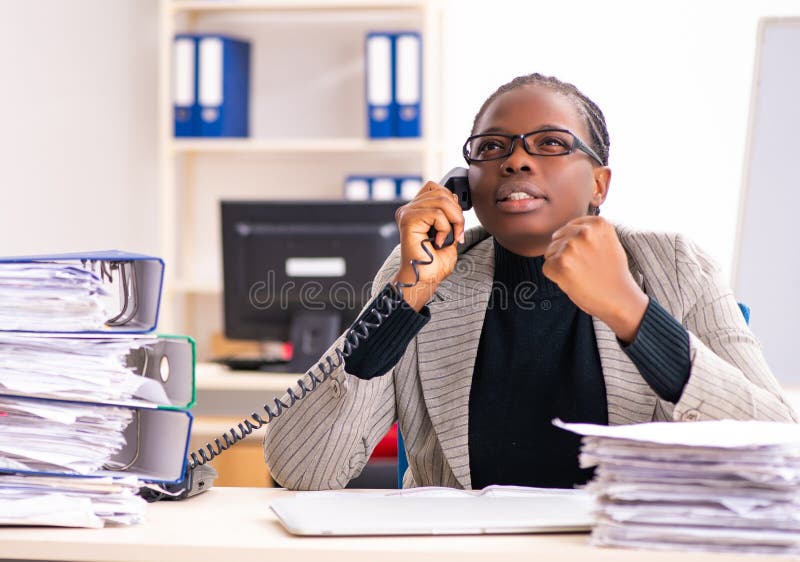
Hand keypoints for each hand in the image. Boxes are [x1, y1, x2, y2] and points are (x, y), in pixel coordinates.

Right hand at [392, 181, 465, 310]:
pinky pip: (437, 213)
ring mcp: (407, 213)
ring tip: (449, 237)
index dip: (451, 201)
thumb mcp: (448, 231)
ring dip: (453, 220)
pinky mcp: (408, 220)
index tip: (455, 224)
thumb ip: (448, 212)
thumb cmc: (434, 261)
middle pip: (441, 192)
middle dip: (456, 212)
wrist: (425, 279)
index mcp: (415, 209)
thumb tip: (453, 197)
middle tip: (457, 233)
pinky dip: (445, 228)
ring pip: (441, 200)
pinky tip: (439, 241)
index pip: (435, 187)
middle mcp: (408, 209)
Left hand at [542, 216, 647, 342]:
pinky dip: (555, 277)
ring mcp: (571, 246)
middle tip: (585, 267)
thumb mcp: (607, 241)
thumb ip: (589, 232)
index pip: (570, 228)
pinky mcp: (560, 262)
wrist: (619, 298)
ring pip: (550, 252)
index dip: (576, 245)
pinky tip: (573, 281)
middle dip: (566, 253)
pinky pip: (547, 267)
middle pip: (557, 238)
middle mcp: (584, 231)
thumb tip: (562, 231)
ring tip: (580, 274)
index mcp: (597, 223)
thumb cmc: (611, 274)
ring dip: (561, 265)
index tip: (590, 256)